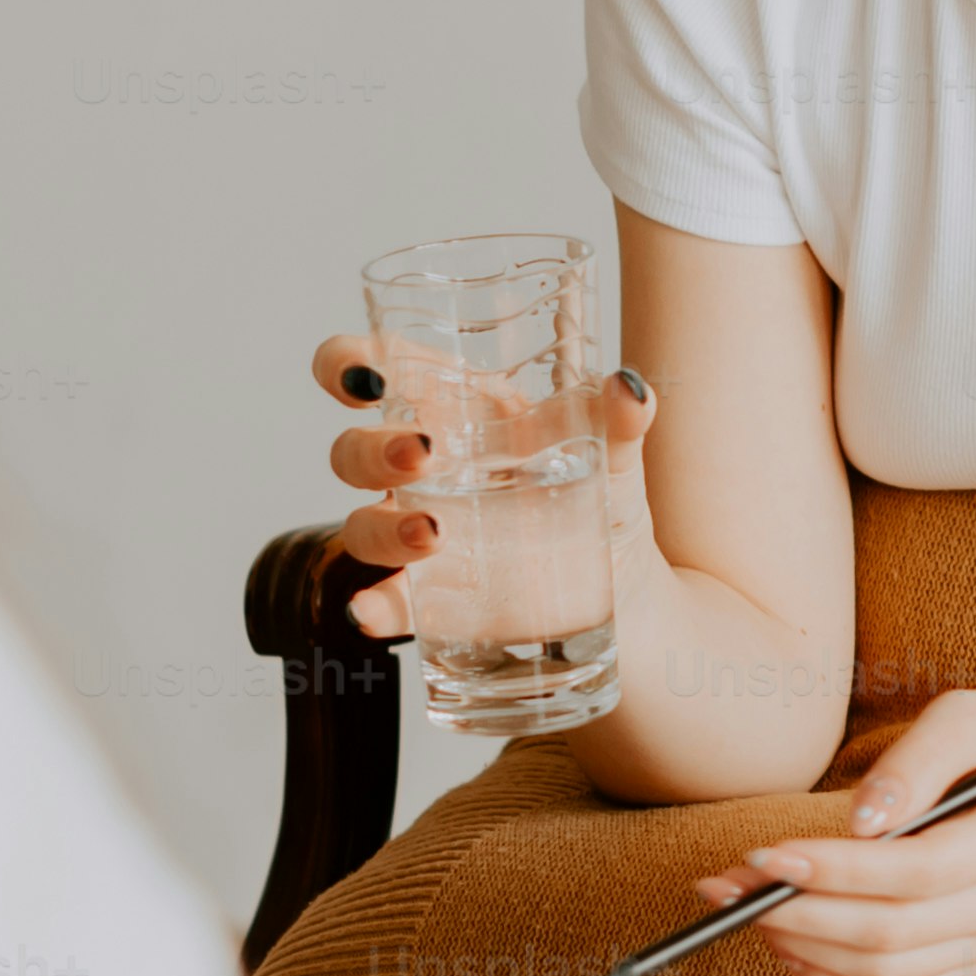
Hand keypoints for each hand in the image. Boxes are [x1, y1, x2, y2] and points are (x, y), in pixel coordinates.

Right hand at [309, 327, 656, 644]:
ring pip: (360, 525)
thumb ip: (620, 418)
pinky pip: (386, 602)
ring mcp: (419, 535)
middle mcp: (423, 471)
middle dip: (373, 450)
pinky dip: (371, 608)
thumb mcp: (615, 452)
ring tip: (434, 534)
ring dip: (382, 528)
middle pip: (354, 451)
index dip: (345, 363)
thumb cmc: (602, 495)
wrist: (624, 586)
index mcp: (455, 410)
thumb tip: (630, 387)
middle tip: (423, 455)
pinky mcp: (431, 598)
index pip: (373, 370)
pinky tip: (371, 612)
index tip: (364, 376)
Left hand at [686, 687, 975, 975]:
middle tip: (728, 885)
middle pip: (891, 936)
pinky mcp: (964, 969)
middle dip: (796, 914)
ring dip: (799, 950)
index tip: (764, 853)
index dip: (837, 870)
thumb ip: (922, 760)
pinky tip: (785, 943)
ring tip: (745, 907)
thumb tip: (861, 821)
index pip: (920, 873)